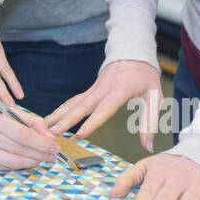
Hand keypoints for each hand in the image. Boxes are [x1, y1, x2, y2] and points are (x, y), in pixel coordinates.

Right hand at [0, 89, 59, 170]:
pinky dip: (18, 165)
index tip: (54, 145)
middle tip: (54, 154)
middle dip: (41, 153)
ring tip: (43, 159)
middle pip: (19, 149)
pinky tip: (27, 161)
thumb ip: (25, 119)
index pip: (22, 134)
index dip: (41, 142)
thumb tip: (47, 134)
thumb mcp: (0, 108)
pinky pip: (2, 166)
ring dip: (32, 162)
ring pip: (12, 161)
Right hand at [45, 59, 160, 146]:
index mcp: (120, 90)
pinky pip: (74, 100)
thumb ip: (150, 123)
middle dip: (65, 119)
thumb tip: (148, 147)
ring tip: (44, 126)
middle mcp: (103, 89)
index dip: (92, 122)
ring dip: (58, 114)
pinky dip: (61, 109)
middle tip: (52, 131)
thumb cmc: (145, 76)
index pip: (104, 109)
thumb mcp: (155, 97)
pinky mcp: (91, 90)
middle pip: (81, 106)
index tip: (80, 134)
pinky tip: (51, 118)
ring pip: (73, 102)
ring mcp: (94, 88)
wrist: (133, 53)